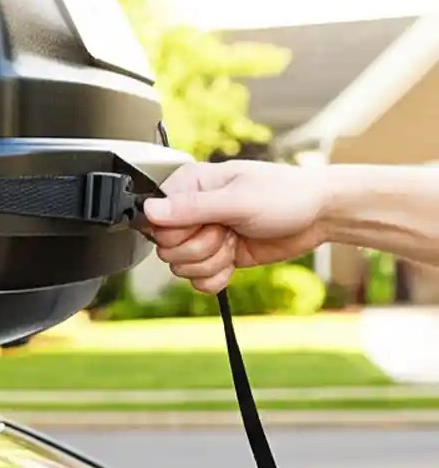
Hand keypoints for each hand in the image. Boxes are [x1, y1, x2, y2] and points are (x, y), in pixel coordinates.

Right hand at [140, 160, 329, 292]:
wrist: (318, 216)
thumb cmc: (285, 195)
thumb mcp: (237, 200)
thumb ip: (191, 207)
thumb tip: (149, 210)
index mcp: (188, 187)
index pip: (154, 221)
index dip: (179, 231)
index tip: (208, 224)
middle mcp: (190, 212)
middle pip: (166, 248)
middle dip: (200, 248)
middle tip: (227, 231)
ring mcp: (202, 235)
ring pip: (181, 267)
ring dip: (213, 262)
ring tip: (235, 241)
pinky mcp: (215, 257)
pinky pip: (197, 280)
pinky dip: (217, 277)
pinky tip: (234, 260)